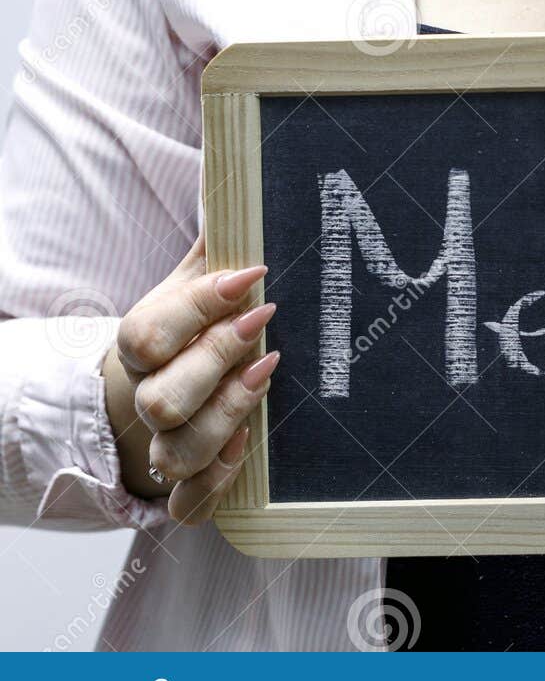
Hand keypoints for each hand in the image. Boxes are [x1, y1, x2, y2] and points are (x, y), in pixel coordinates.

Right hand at [104, 227, 279, 523]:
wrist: (167, 378)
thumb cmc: (194, 320)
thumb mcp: (200, 273)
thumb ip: (216, 234)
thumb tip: (228, 174)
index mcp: (145, 340)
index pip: (149, 333)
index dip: (200, 306)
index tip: (256, 276)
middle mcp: (146, 395)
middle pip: (162, 400)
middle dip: (217, 363)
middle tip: (264, 329)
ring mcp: (161, 443)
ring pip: (176, 453)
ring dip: (226, 420)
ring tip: (264, 380)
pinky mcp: (183, 485)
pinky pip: (187, 506)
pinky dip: (215, 483)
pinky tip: (245, 448)